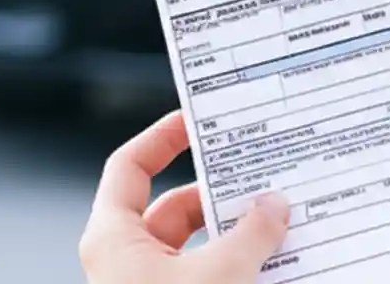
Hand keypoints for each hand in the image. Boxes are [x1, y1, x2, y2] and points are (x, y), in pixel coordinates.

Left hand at [79, 111, 288, 283]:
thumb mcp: (221, 273)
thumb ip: (251, 233)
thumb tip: (273, 206)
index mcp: (114, 238)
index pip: (129, 166)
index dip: (162, 137)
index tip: (196, 121)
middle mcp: (124, 259)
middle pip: (173, 205)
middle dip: (219, 195)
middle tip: (260, 184)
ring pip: (193, 244)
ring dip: (233, 234)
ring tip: (275, 226)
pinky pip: (203, 273)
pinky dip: (232, 264)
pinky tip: (270, 261)